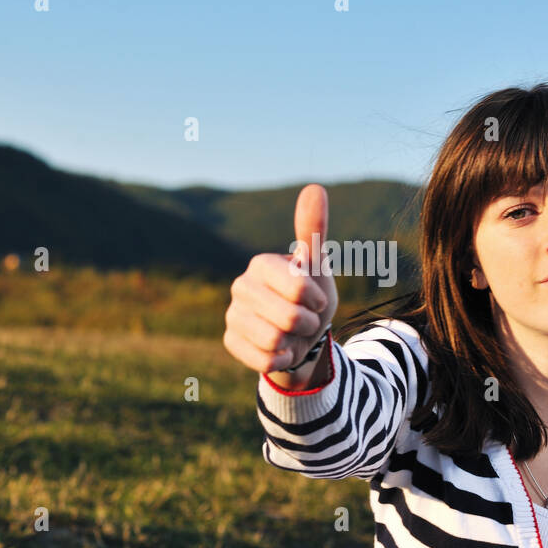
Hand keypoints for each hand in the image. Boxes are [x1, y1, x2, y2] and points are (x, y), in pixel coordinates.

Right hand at [223, 183, 338, 373]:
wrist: (302, 336)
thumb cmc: (310, 297)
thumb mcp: (317, 266)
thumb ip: (314, 230)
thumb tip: (315, 187)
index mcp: (261, 264)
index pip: (297, 288)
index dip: (315, 299)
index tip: (316, 298)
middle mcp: (240, 287)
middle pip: (288, 317)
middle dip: (307, 323)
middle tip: (305, 318)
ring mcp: (232, 315)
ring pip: (274, 340)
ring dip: (294, 341)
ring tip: (292, 332)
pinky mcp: (230, 342)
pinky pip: (264, 360)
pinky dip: (280, 358)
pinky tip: (280, 349)